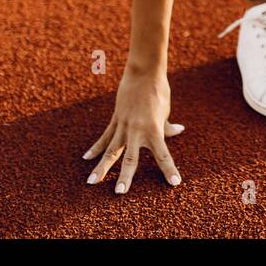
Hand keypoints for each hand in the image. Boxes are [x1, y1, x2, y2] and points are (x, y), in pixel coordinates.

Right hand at [84, 64, 184, 192]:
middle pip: (130, 158)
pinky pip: (105, 136)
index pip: (164, 155)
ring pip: (111, 151)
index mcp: (154, 130)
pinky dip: (96, 148)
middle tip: (120, 192)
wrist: (143, 72)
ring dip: (101, 167)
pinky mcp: (115, 119)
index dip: (169, 169)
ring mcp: (124, 125)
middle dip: (125, 176)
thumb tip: (178, 132)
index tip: (174, 183)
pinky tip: (87, 159)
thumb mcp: (165, 111)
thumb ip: (167, 126)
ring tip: (91, 182)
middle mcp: (137, 130)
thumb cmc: (158, 91)